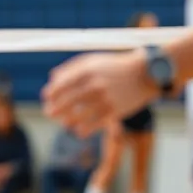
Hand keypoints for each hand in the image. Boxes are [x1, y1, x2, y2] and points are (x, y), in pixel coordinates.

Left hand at [42, 50, 156, 137]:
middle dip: (55, 110)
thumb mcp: (92, 60)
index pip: (61, 85)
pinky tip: (79, 132)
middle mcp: (95, 85)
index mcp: (87, 71)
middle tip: (49, 114)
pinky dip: (84, 130)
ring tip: (64, 123)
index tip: (47, 98)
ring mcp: (105, 99)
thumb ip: (71, 68)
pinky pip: (96, 124)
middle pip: (68, 102)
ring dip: (68, 121)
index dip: (51, 93)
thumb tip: (52, 78)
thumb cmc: (114, 66)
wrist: (145, 73)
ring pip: (80, 116)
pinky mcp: (116, 111)